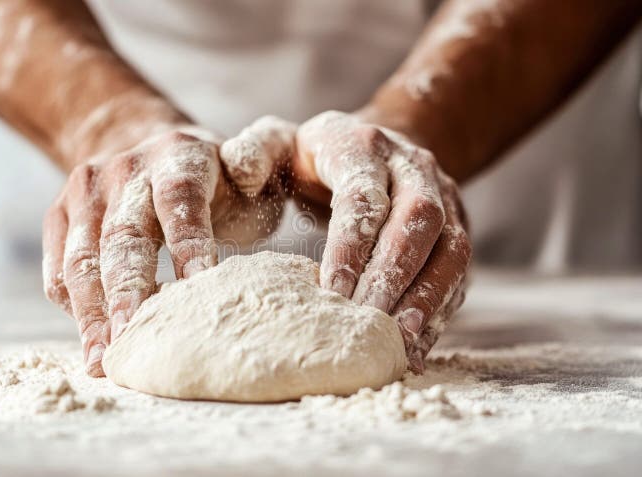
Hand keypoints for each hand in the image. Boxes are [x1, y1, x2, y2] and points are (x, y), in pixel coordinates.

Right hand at [43, 124, 292, 376]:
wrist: (137, 141)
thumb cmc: (208, 178)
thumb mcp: (243, 168)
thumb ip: (256, 166)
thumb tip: (248, 179)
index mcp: (177, 157)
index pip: (181, 202)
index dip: (189, 247)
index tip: (198, 294)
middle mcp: (126, 171)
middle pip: (123, 237)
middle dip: (127, 294)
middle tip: (134, 343)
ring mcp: (85, 192)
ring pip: (82, 259)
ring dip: (92, 314)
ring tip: (104, 361)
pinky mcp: (58, 214)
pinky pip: (59, 268)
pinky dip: (73, 306)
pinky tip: (92, 339)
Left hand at [247, 111, 471, 372]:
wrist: (374, 148)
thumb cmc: (314, 155)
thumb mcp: (277, 140)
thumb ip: (252, 150)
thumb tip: (242, 174)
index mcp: (364, 144)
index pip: (364, 196)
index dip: (351, 246)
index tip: (330, 292)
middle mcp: (414, 167)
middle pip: (417, 221)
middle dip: (393, 276)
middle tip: (366, 323)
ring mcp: (445, 198)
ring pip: (450, 249)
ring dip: (426, 298)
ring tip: (398, 342)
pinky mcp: (457, 230)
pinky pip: (459, 273)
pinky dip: (439, 311)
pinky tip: (415, 345)